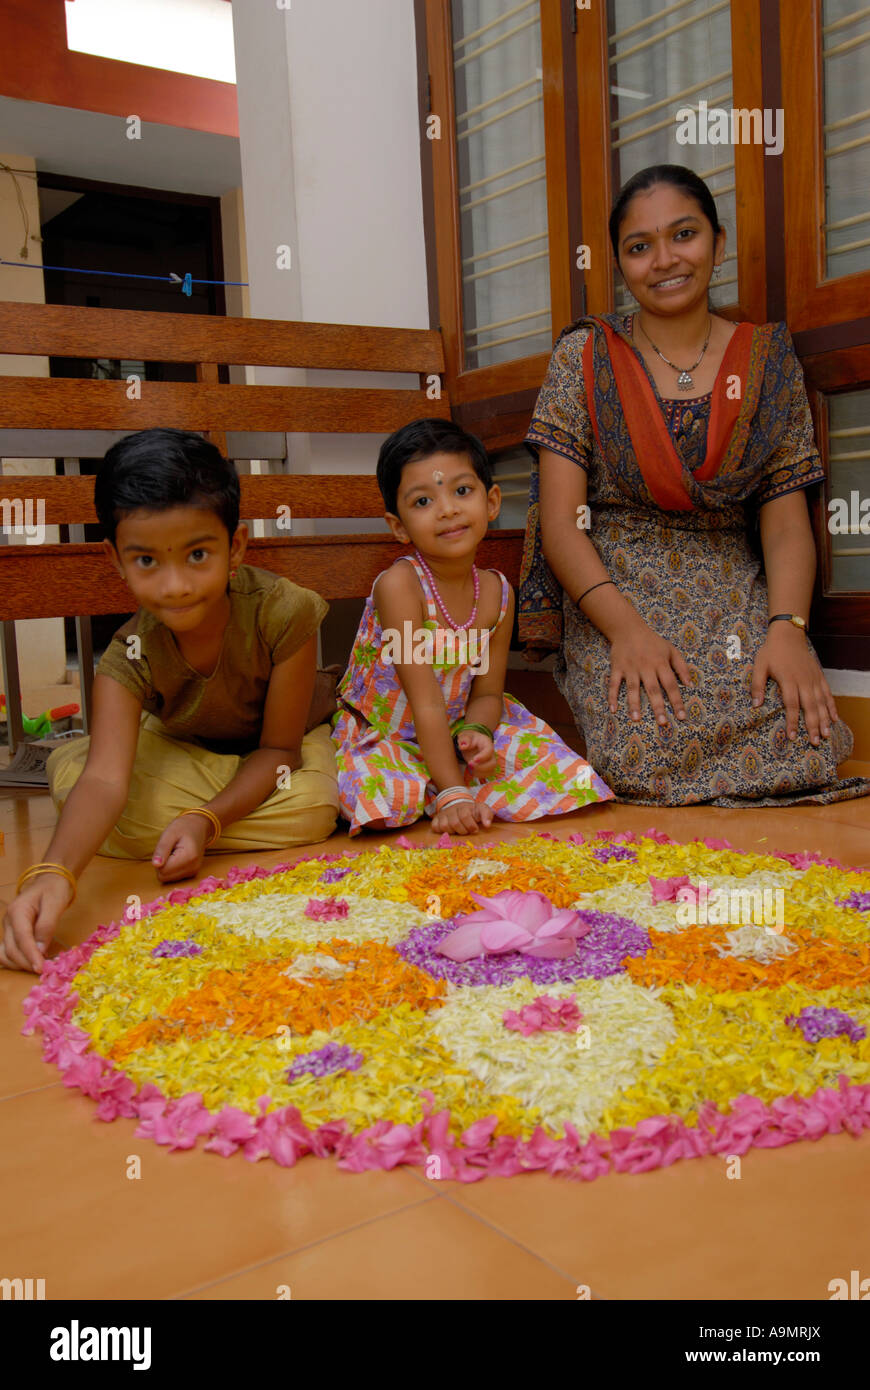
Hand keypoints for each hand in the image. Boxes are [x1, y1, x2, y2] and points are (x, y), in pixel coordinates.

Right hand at [1, 873, 73, 971]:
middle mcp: (8, 921)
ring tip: (39, 967)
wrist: (50, 881)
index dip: (30, 955)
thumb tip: (40, 949)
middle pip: (11, 949)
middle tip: (45, 971)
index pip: (22, 938)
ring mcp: (8, 928)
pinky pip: (8, 951)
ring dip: (20, 964)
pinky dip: (17, 960)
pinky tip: (30, 963)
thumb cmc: (54, 890)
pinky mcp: (12, 933)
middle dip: (27, 963)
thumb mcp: (55, 905)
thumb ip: (47, 926)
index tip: (40, 969)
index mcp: (18, 911)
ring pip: (6, 953)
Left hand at [152, 814, 208, 883]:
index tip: (166, 848)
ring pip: (168, 878)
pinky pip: (173, 877)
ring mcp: (193, 872)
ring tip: (173, 852)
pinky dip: (172, 869)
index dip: (159, 860)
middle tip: (169, 850)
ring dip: (166, 867)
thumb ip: (162, 849)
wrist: (198, 826)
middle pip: (165, 877)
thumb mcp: (169, 834)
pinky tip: (177, 857)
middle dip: (162, 865)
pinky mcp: (192, 874)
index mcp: (188, 857)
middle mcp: (193, 868)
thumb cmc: (183, 827)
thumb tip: (155, 865)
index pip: (163, 870)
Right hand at [431, 795, 493, 835]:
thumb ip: (487, 815)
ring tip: (457, 830)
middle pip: (455, 823)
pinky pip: (435, 827)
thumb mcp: (482, 809)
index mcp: (464, 807)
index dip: (471, 825)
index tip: (475, 829)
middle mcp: (452, 809)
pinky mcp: (436, 819)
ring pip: (445, 826)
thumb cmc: (471, 811)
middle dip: (463, 831)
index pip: (465, 816)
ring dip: (453, 832)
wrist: (457, 803)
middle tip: (466, 831)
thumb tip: (487, 825)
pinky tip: (448, 829)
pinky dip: (441, 831)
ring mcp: (443, 814)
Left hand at [455, 731, 498, 779]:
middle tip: (470, 764)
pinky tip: (471, 770)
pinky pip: (486, 775)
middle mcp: (491, 753)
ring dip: (479, 772)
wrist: (470, 743)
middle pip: (493, 763)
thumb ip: (464, 739)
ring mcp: (490, 761)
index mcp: (487, 743)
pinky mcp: (487, 768)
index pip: (489, 751)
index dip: (483, 757)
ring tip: (470, 768)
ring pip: (491, 771)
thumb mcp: (465, 736)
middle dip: (481, 767)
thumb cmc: (468, 739)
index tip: (473, 760)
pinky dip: (478, 775)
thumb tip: (464, 746)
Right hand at [608, 616, 691, 724]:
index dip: (677, 701)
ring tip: (636, 720)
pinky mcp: (617, 668)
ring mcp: (630, 668)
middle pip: (653, 689)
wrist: (628, 629)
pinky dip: (612, 696)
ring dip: (634, 704)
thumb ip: (682, 667)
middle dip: (658, 706)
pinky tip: (613, 710)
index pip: (671, 685)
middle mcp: (646, 667)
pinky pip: (613, 684)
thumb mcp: (672, 650)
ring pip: (632, 688)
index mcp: (661, 663)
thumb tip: (690, 685)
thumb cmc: (653, 642)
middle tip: (662, 723)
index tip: (682, 717)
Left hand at [751, 625, 837, 743]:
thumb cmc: (771, 651)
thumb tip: (755, 705)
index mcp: (788, 680)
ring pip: (821, 702)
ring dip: (824, 720)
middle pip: (809, 707)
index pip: (791, 705)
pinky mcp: (819, 676)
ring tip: (825, 735)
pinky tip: (834, 719)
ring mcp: (813, 679)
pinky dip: (832, 707)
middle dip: (812, 726)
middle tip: (814, 742)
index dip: (792, 721)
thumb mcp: (759, 665)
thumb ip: (757, 685)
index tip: (792, 736)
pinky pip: (827, 694)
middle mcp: (803, 681)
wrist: (789, 634)